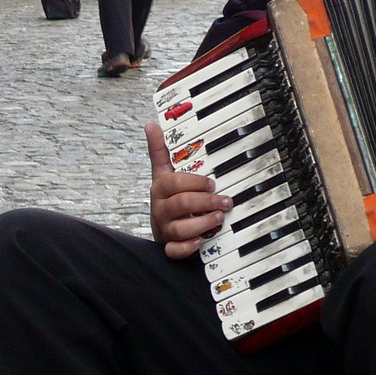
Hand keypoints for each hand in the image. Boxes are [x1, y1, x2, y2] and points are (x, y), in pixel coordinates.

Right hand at [145, 122, 232, 258]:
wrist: (163, 229)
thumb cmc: (169, 199)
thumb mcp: (163, 174)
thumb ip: (160, 151)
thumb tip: (151, 124)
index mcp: (160, 189)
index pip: (173, 182)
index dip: (194, 182)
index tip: (211, 182)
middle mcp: (160, 209)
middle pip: (181, 204)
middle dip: (206, 202)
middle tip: (225, 201)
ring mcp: (164, 229)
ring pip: (180, 228)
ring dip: (203, 223)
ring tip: (218, 217)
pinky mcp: (169, 247)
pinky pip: (175, 250)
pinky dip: (188, 246)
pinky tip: (200, 241)